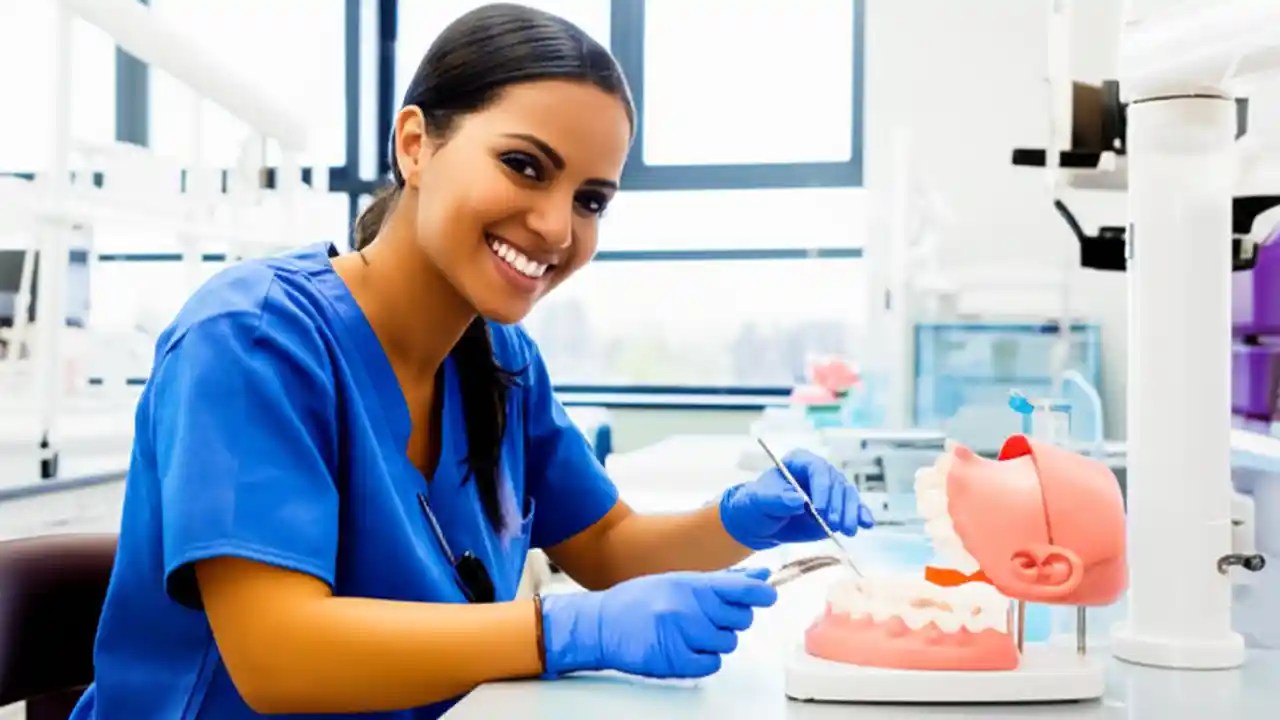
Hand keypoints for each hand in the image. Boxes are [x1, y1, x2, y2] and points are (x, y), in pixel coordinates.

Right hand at [540, 568, 776, 678]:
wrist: (601, 624)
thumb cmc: (639, 601)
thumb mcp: (679, 581)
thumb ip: (721, 582)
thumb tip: (759, 578)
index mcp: (690, 583)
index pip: (740, 588)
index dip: (760, 594)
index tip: (767, 596)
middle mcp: (688, 606)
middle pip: (739, 619)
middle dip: (729, 620)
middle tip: (707, 618)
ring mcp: (681, 633)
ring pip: (727, 642)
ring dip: (714, 641)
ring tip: (690, 633)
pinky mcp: (674, 659)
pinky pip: (711, 663)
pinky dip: (704, 659)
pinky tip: (686, 648)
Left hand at [719, 448, 874, 549]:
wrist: (760, 523)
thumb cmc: (756, 506)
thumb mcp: (760, 501)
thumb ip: (778, 500)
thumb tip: (798, 500)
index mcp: (799, 462)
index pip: (817, 469)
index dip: (822, 488)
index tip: (819, 509)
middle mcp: (818, 473)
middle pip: (836, 483)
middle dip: (838, 505)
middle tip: (834, 524)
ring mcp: (829, 491)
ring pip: (848, 496)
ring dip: (851, 513)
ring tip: (848, 530)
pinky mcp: (836, 508)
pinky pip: (853, 508)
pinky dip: (861, 515)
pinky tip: (866, 524)